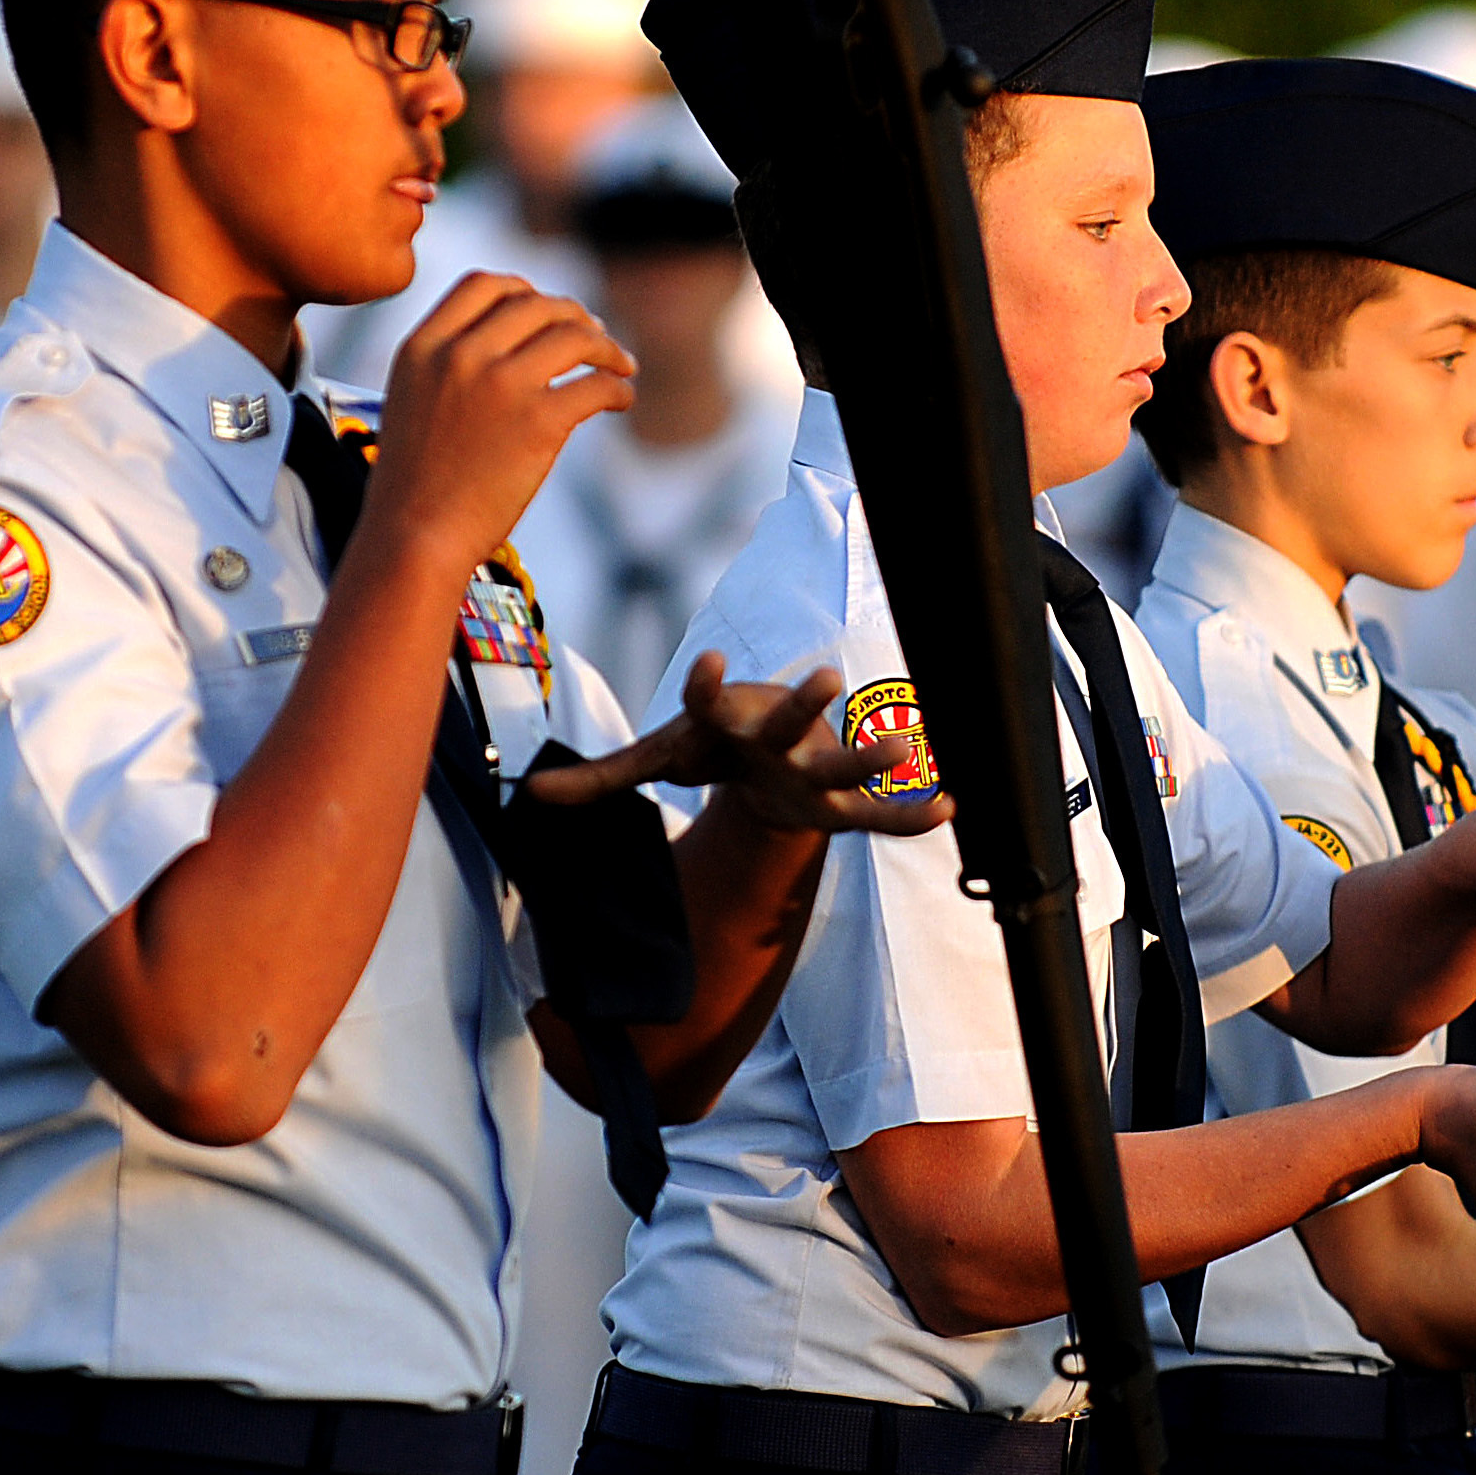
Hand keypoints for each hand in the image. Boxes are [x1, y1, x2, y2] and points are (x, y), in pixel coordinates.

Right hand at [363, 272, 637, 574]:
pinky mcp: (540, 421)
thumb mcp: (410, 402)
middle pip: (537, 305)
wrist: (414, 538)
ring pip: (575, 336)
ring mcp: (502, 384)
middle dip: (574, 316)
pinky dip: (619, 387)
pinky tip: (622, 399)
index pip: (484, 285)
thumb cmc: (414, 487)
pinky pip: (598, 384)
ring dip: (607, 347)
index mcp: (423, 346)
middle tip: (596, 337)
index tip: (548, 310)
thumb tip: (504, 348)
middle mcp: (462, 354)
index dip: (525, 290)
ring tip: (621, 365)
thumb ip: (446, 366)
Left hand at [523, 654, 955, 837]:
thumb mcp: (659, 757)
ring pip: (844, 764)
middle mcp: (775, 737)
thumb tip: (528, 796)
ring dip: (873, 757)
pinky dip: (909, 815)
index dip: (708, 683)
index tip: (711, 659)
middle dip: (806, 702)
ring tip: (903, 748)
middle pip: (791, 722)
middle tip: (827, 677)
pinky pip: (877, 815)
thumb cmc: (711, 748)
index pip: (710, 699)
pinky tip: (947, 808)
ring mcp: (811, 768)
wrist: (765, 754)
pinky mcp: (836, 804)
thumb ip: (603, 776)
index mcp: (726, 721)